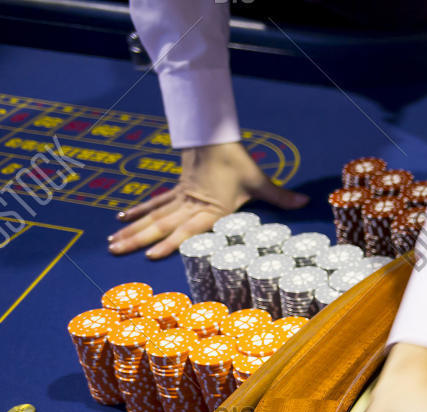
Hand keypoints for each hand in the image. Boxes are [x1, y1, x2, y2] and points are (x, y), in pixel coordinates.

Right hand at [109, 141, 307, 259]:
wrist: (214, 134)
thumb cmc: (236, 159)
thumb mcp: (258, 180)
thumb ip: (280, 196)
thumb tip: (306, 202)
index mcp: (209, 207)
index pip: (187, 228)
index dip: (170, 243)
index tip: (152, 255)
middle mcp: (190, 204)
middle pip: (160, 224)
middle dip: (139, 239)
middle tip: (115, 251)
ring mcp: (180, 197)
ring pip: (152, 215)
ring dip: (132, 229)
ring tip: (112, 242)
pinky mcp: (176, 189)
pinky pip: (154, 202)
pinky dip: (138, 211)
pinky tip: (121, 219)